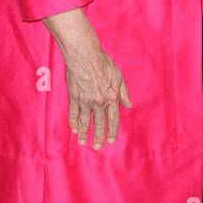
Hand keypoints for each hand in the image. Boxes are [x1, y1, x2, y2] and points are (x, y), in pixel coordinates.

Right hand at [43, 12, 131, 148]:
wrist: (84, 56)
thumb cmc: (102, 62)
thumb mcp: (118, 76)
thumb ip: (124, 92)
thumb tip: (129, 105)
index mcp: (112, 97)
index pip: (113, 119)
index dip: (112, 131)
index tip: (111, 140)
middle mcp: (99, 102)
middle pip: (99, 123)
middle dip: (98, 137)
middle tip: (97, 147)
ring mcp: (85, 101)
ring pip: (85, 121)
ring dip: (85, 133)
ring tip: (83, 142)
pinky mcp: (74, 97)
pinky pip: (73, 113)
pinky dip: (74, 122)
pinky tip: (74, 129)